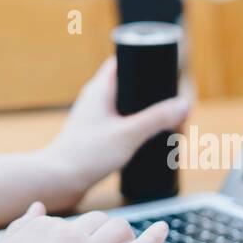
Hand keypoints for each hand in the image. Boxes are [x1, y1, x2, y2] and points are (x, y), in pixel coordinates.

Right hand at [0, 201, 168, 242]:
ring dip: (123, 236)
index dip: (76, 238)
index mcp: (45, 227)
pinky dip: (153, 239)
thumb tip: (37, 206)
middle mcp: (69, 236)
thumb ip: (23, 225)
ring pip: (118, 230)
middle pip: (99, 221)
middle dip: (104, 232)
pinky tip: (163, 230)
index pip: (72, 222)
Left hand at [40, 57, 190, 207]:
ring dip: (147, 114)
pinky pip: (121, 123)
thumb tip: (184, 103)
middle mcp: (96, 98)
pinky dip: (137, 128)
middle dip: (154, 95)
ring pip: (127, 107)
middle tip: (175, 110)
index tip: (169, 72)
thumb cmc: (87, 155)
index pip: (125, 60)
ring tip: (169, 129)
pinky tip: (148, 142)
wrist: (59, 181)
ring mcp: (95, 116)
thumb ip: (157, 119)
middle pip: (131, 85)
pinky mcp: (95, 134)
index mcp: (100, 88)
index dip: (147, 61)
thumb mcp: (128, 134)